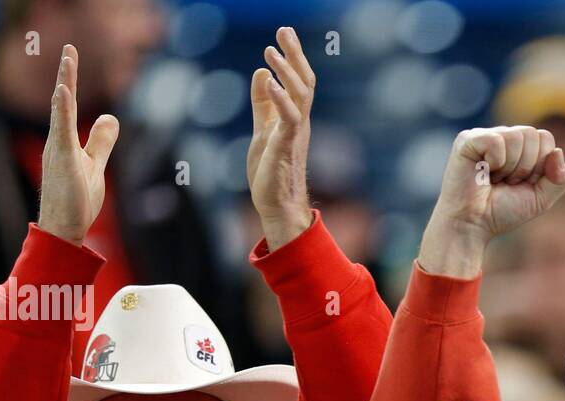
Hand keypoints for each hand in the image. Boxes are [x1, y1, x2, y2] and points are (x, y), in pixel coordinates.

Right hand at [36, 45, 118, 245]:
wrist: (63, 229)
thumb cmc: (75, 200)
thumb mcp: (94, 164)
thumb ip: (100, 141)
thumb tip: (111, 117)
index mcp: (64, 141)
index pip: (68, 104)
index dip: (69, 79)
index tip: (71, 54)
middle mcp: (57, 141)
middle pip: (63, 102)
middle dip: (66, 74)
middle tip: (69, 48)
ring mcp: (59, 150)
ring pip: (61, 112)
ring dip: (65, 84)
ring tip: (68, 59)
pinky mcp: (64, 161)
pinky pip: (62, 132)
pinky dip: (62, 110)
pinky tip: (63, 92)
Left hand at [248, 26, 314, 249]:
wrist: (278, 206)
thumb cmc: (272, 172)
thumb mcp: (262, 130)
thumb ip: (262, 104)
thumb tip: (261, 74)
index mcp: (294, 117)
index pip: (298, 81)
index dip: (292, 57)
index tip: (283, 35)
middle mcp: (299, 121)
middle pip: (303, 81)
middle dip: (294, 55)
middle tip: (284, 30)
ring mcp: (295, 133)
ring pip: (299, 95)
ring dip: (286, 71)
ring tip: (271, 52)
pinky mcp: (287, 145)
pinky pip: (288, 117)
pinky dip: (280, 97)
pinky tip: (269, 81)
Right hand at [419, 126, 564, 278]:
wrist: (471, 226)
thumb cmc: (501, 212)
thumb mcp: (541, 199)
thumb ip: (560, 180)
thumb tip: (558, 151)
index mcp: (519, 146)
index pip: (545, 138)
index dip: (539, 166)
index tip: (520, 184)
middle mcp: (502, 136)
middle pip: (534, 134)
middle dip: (526, 167)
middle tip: (506, 183)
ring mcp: (484, 135)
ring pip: (517, 136)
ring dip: (510, 167)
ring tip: (494, 179)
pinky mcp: (468, 139)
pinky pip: (497, 142)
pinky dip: (495, 163)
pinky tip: (482, 172)